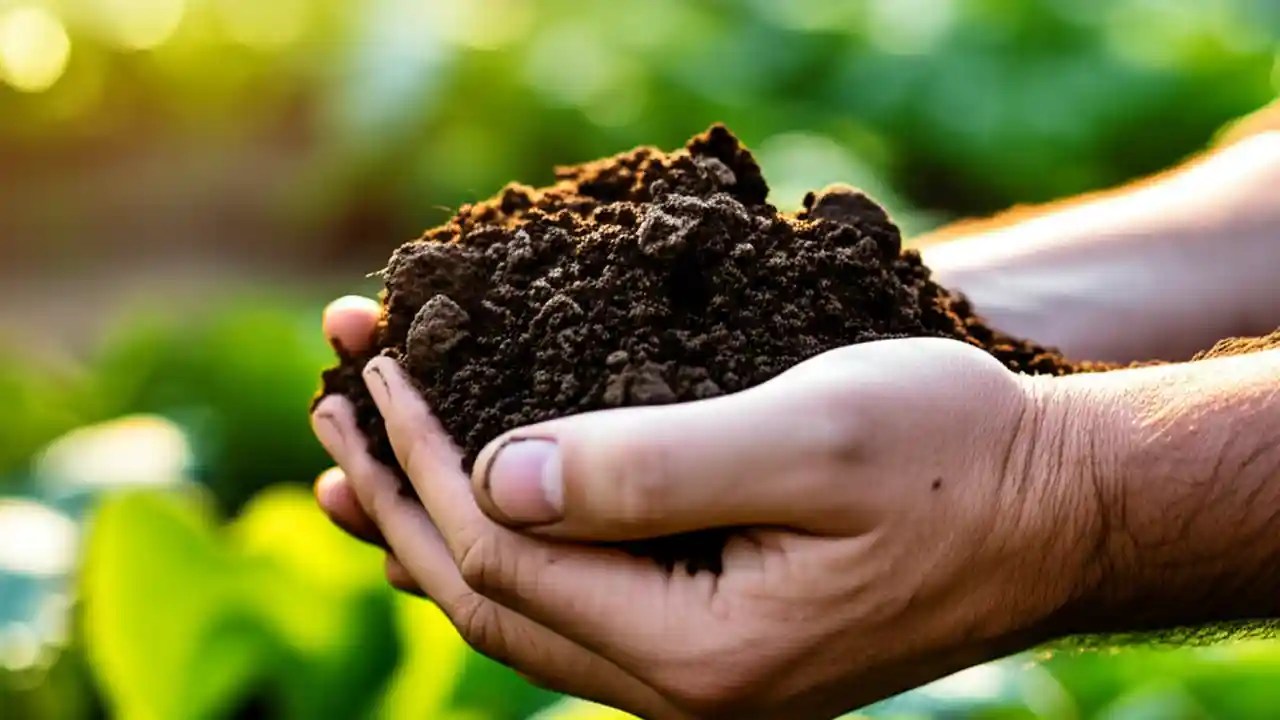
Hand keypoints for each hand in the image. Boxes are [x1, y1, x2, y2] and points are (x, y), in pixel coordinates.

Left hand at [311, 296, 1102, 717]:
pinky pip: (575, 611)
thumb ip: (651, 467)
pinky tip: (472, 516)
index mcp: (704, 652)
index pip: (509, 558)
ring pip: (524, 617)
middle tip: (332, 415)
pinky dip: (506, 554)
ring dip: (434, 537)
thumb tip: (498, 480)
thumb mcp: (811, 436)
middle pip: (493, 602)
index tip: (380, 374)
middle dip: (398, 506)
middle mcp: (688, 691)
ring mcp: (701, 679)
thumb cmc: (958, 459)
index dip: (425, 465)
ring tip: (358, 472)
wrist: (1057, 512)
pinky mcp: (719, 647)